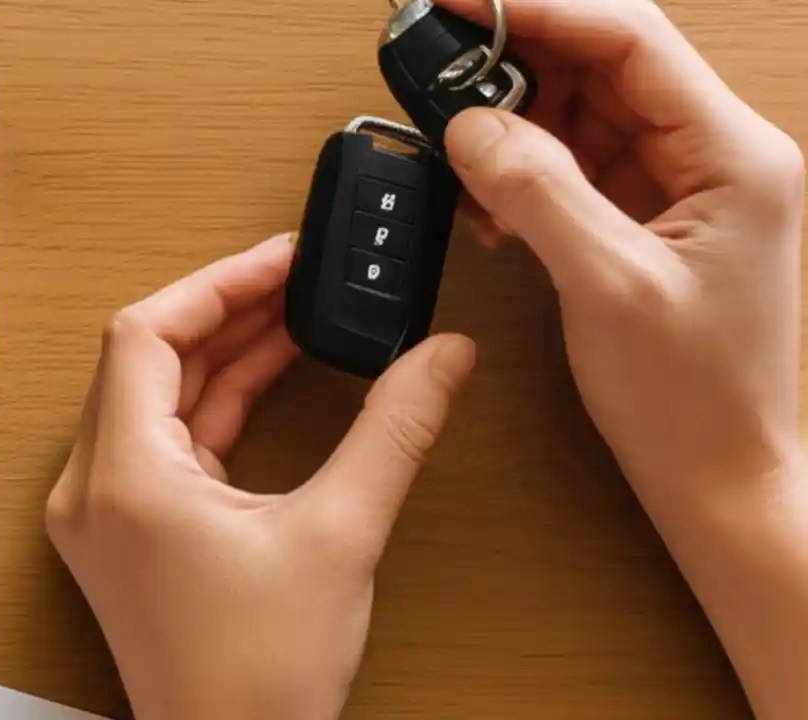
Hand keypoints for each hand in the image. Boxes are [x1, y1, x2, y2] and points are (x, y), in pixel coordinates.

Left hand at [46, 236, 475, 719]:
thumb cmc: (258, 680)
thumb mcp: (340, 538)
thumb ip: (393, 432)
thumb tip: (440, 358)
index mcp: (124, 478)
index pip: (146, 333)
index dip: (215, 282)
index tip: (275, 259)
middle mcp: (94, 488)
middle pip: (149, 357)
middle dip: (227, 311)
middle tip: (294, 278)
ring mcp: (105, 512)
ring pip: (157, 397)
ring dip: (226, 354)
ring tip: (297, 315)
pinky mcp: (129, 532)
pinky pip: (166, 439)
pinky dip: (218, 403)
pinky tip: (272, 375)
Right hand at [437, 2, 807, 715]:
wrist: (722, 481)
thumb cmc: (694, 399)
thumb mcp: (607, 286)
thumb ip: (537, 190)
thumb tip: (470, 126)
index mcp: (734, 157)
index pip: (628, 42)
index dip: (540, 8)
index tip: (462, 2)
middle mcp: (716, 160)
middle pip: (604, 69)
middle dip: (517, 63)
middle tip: (438, 66)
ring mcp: (684, 192)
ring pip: (586, 117)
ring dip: (516, 124)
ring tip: (456, 150)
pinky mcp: (652, 225)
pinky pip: (580, 170)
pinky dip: (527, 173)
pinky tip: (488, 201)